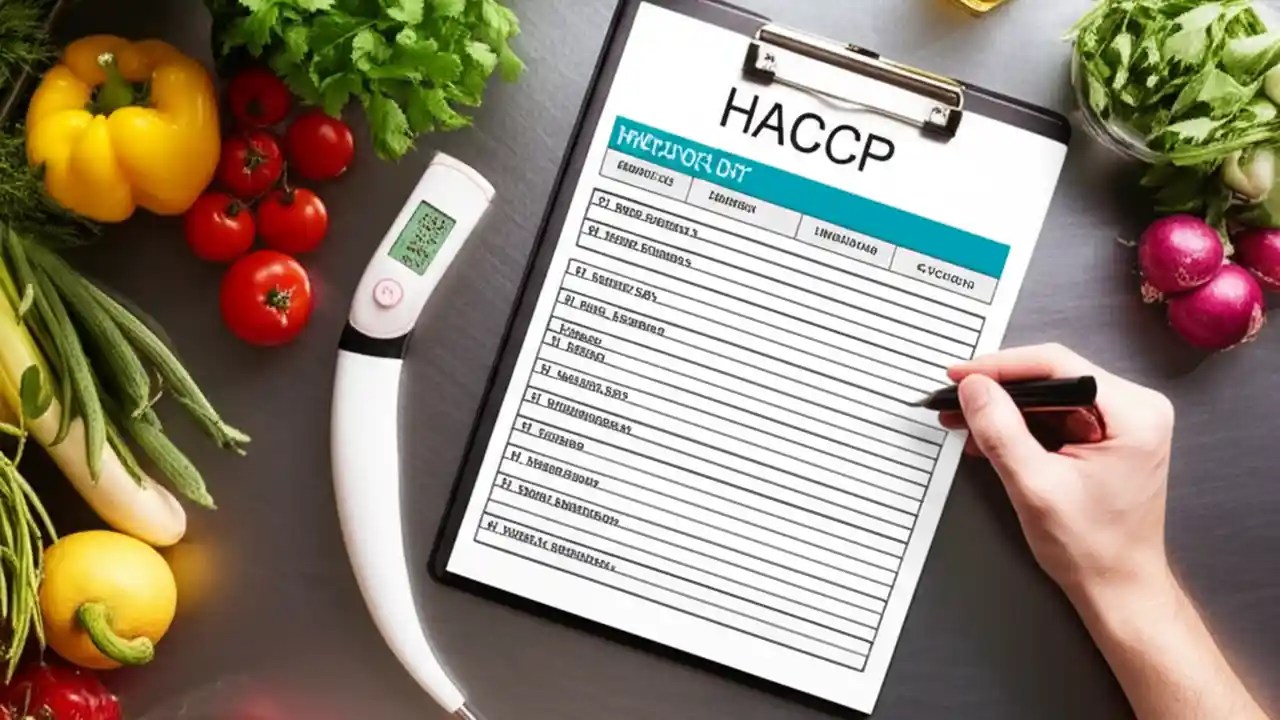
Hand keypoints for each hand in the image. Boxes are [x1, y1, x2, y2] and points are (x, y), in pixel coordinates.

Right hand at [941, 343, 1174, 603]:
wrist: (1117, 588)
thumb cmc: (1095, 549)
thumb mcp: (1035, 485)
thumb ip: (1001, 431)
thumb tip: (975, 388)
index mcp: (1134, 413)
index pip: (1057, 365)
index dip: (1001, 367)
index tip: (963, 376)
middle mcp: (1134, 410)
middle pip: (1052, 377)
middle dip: (998, 390)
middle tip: (956, 398)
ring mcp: (1120, 423)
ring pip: (1048, 397)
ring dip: (1003, 409)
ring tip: (963, 420)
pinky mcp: (1104, 437)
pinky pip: (1053, 417)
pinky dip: (1018, 426)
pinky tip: (987, 437)